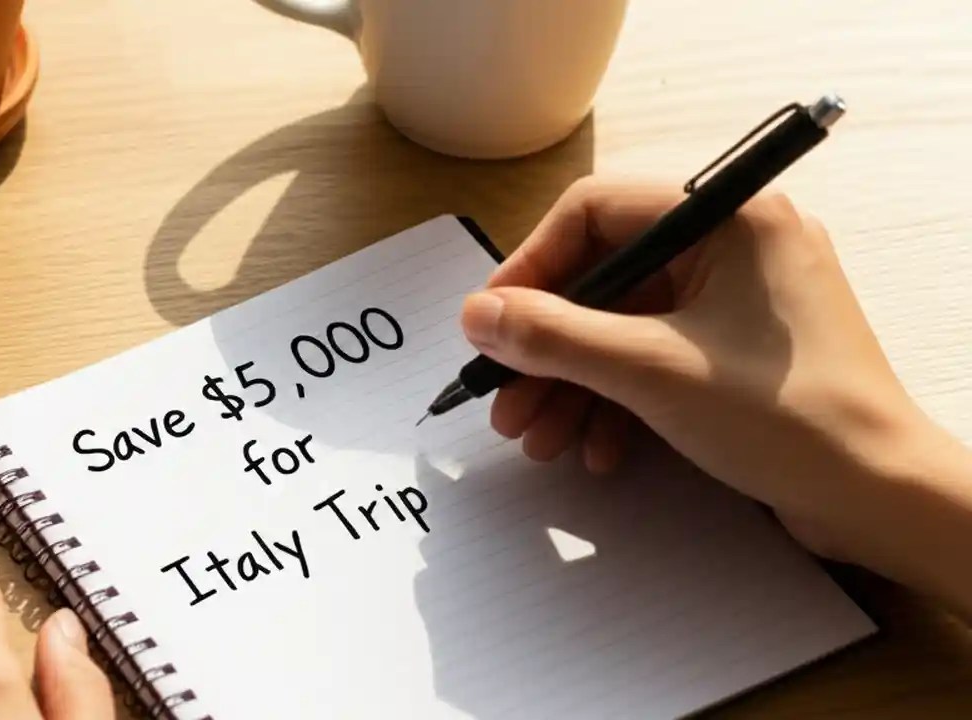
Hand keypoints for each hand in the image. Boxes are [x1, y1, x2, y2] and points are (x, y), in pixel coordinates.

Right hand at [460, 178, 964, 569]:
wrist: (881, 499)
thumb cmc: (788, 418)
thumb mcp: (650, 370)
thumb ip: (554, 336)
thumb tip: (477, 314)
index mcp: (728, 217)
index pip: (596, 212)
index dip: (531, 266)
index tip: (490, 322)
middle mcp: (734, 245)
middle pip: (605, 280)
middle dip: (548, 348)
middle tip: (506, 400)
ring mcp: (738, 300)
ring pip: (624, 327)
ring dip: (574, 384)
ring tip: (538, 438)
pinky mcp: (738, 351)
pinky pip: (655, 358)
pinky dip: (618, 401)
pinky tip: (596, 450)